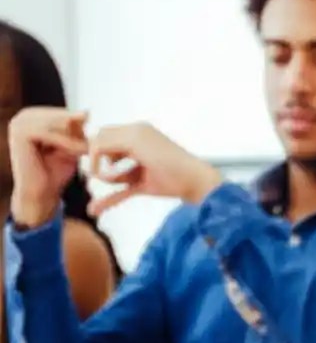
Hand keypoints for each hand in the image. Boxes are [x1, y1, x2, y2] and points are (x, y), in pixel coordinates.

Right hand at [7, 107, 89, 226]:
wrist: (41, 194)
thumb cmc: (56, 171)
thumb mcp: (72, 144)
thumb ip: (77, 128)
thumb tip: (87, 111)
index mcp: (34, 116)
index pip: (67, 112)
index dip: (82, 127)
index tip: (88, 143)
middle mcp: (24, 116)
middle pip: (64, 116)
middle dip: (79, 132)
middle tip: (86, 148)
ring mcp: (19, 123)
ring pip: (60, 123)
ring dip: (75, 139)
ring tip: (83, 152)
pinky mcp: (20, 133)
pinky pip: (51, 132)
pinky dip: (67, 142)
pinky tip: (77, 153)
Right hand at [86, 123, 221, 215]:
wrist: (194, 183)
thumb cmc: (171, 160)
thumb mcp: (137, 143)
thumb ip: (111, 142)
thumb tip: (93, 147)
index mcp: (136, 133)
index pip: (103, 136)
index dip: (94, 149)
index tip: (93, 164)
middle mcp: (136, 147)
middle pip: (105, 153)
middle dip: (100, 163)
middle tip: (99, 174)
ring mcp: (139, 167)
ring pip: (113, 174)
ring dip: (109, 180)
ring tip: (120, 182)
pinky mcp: (143, 184)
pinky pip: (121, 192)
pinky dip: (108, 200)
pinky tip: (95, 209)